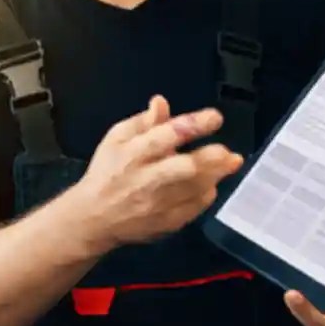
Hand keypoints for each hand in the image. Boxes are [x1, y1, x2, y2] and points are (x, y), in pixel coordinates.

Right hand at [75, 95, 244, 252]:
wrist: (94, 218)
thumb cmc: (107, 172)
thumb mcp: (116, 139)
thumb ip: (142, 121)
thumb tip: (161, 102)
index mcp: (133, 153)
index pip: (165, 136)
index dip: (192, 126)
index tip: (214, 118)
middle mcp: (146, 180)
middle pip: (184, 168)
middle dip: (210, 158)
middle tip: (227, 151)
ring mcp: (157, 205)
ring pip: (194, 189)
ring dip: (216, 175)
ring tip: (231, 162)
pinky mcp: (166, 223)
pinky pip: (194, 208)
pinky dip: (206, 195)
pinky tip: (211, 183)